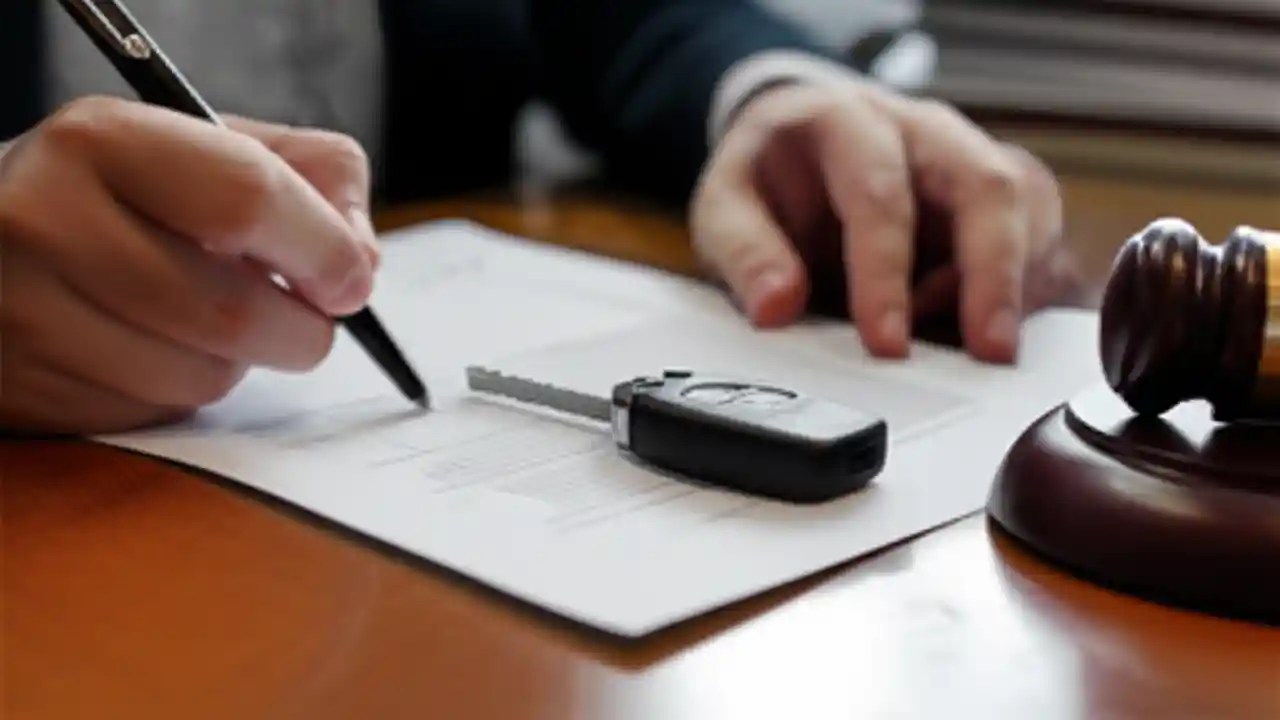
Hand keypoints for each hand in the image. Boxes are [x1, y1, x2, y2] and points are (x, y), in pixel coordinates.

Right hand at [0, 97, 379, 434]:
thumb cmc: (125, 192)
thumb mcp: (209, 146)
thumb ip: (311, 176)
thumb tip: (362, 260)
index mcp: (103, 140)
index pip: (248, 199)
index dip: (324, 249)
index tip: (351, 281)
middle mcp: (45, 220)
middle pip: (233, 311)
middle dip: (300, 330)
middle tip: (305, 319)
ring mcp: (24, 313)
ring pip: (200, 379)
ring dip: (237, 364)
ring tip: (204, 319)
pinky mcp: (23, 390)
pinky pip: (154, 416)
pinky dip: (180, 393)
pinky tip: (152, 348)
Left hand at [690, 80, 1079, 362]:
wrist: (797, 150)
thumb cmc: (769, 182)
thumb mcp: (726, 210)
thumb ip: (744, 254)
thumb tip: (776, 306)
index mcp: (846, 121)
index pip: (879, 191)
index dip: (885, 273)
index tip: (885, 344)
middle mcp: (922, 130)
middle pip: (987, 185)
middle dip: (994, 274)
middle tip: (989, 352)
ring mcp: (970, 158)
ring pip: (1030, 209)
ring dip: (1017, 286)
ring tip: (978, 349)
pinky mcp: (1000, 198)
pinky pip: (1040, 239)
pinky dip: (1025, 292)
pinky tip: (985, 332)